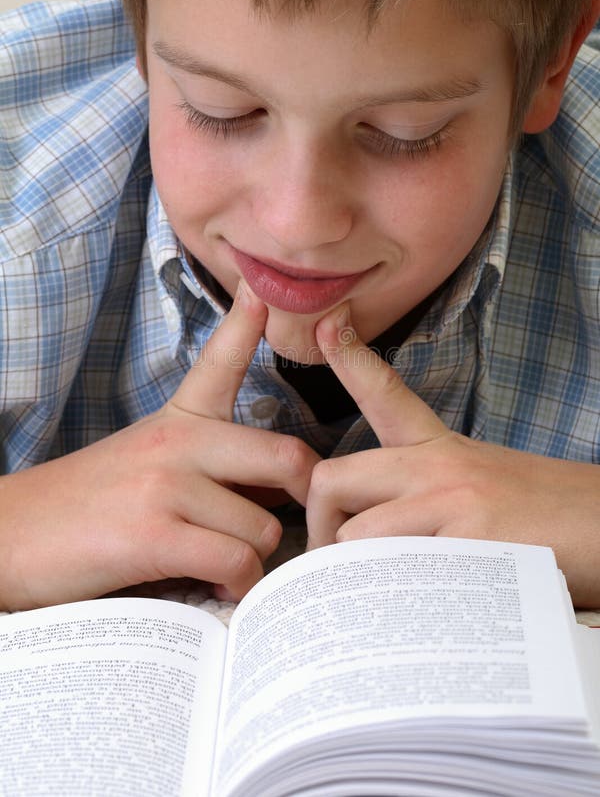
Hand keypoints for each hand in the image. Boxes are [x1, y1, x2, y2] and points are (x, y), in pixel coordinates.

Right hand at [0, 281, 318, 610]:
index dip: (246, 324)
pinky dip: (240, 583)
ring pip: (263, 526)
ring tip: (229, 567)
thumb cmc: (85, 505)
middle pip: (286, 457)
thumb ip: (206, 463)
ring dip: (257, 558)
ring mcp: (165, 484)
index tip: (263, 293)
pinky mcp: (152, 534)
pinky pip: (234, 560)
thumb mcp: (144, 460)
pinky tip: (221, 586)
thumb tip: (273, 493)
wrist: (9, 536)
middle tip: (297, 522)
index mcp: (177, 420)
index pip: (219, 363)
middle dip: (305, 497)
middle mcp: (178, 442)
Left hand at [306, 304, 599, 606]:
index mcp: (441, 449)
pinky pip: (396, 572)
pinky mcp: (471, 541)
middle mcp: (439, 466)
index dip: (351, 357)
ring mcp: (453, 502)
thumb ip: (424, 499)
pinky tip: (402, 617)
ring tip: (370, 601)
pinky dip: (385, 599)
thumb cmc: (547, 516)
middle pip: (334, 478)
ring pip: (354, 534)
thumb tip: (366, 538)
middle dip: (315, 524)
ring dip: (350, 572)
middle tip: (328, 561)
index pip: (384, 394)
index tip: (325, 324)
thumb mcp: (481, 487)